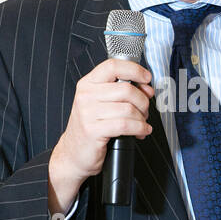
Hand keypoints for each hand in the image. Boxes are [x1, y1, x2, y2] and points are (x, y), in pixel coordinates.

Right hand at [49, 59, 154, 214]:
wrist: (73, 153)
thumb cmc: (91, 128)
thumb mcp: (102, 104)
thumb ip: (122, 92)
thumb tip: (147, 89)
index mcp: (88, 84)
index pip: (113, 66)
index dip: (134, 70)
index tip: (146, 78)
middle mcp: (86, 95)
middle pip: (126, 89)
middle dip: (143, 101)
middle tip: (144, 111)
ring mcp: (88, 113)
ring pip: (129, 108)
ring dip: (142, 118)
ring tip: (141, 124)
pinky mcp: (93, 130)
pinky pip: (126, 125)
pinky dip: (139, 129)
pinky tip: (141, 132)